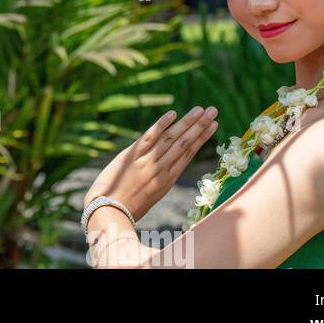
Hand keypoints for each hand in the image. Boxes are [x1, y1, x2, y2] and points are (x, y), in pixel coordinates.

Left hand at [84, 106, 218, 221]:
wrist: (110, 212)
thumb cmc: (128, 207)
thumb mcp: (151, 197)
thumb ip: (159, 181)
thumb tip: (165, 168)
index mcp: (168, 180)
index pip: (189, 154)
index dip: (202, 138)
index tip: (214, 125)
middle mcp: (161, 169)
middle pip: (184, 143)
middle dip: (200, 126)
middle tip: (213, 111)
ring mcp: (147, 162)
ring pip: (171, 138)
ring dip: (187, 122)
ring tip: (200, 110)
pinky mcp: (131, 156)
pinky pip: (149, 137)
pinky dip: (161, 124)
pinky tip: (173, 113)